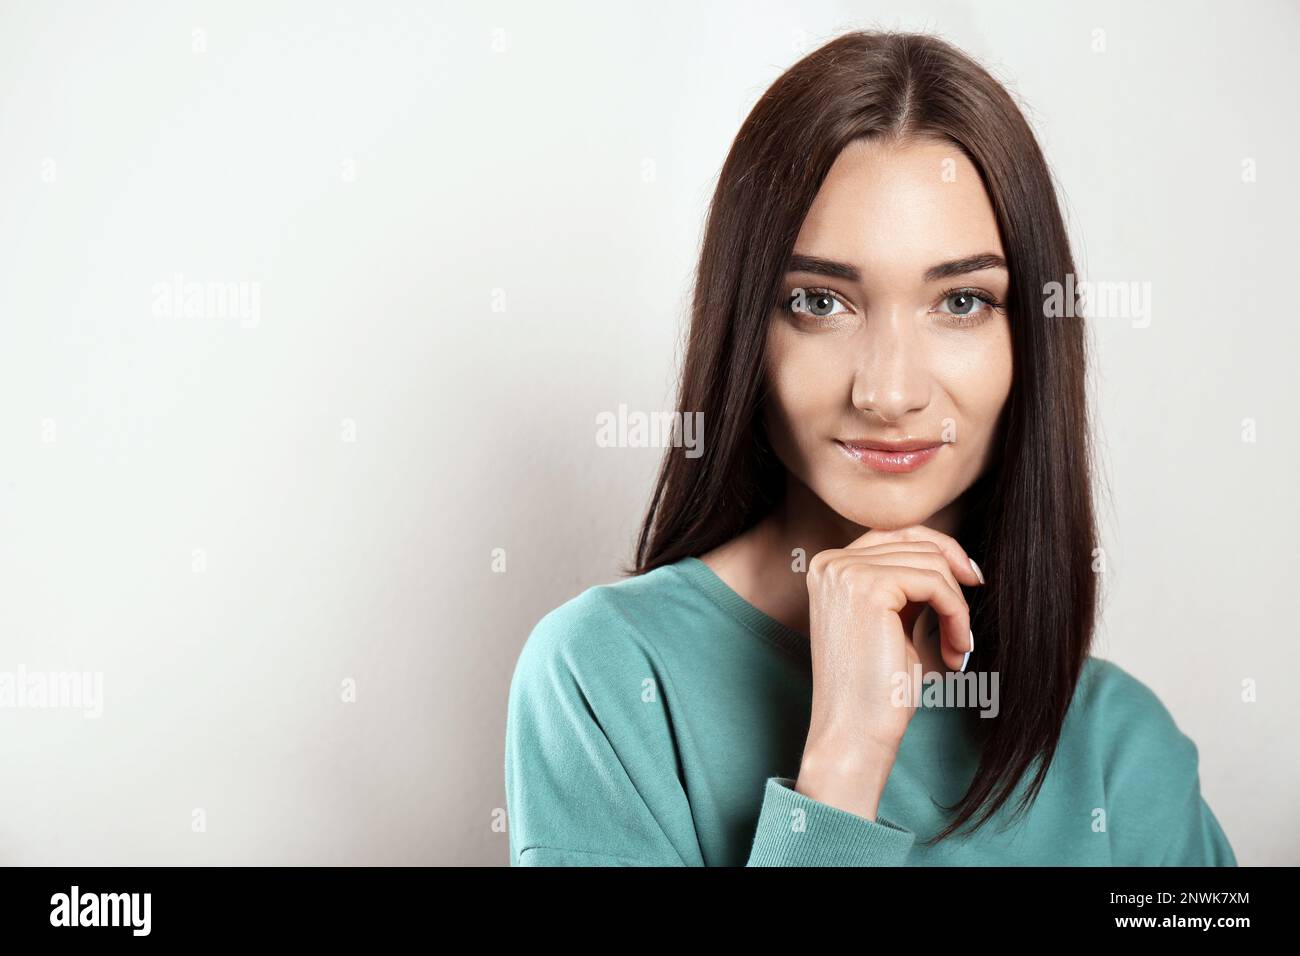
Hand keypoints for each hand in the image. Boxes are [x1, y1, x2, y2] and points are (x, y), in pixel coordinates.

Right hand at [795, 524, 982, 819]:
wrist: (855, 732)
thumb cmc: (876, 688)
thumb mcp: (892, 621)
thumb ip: (906, 583)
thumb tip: (952, 554)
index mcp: (829, 566)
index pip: (896, 533)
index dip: (941, 550)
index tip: (971, 580)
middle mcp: (830, 562)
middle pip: (917, 543)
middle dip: (954, 584)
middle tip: (963, 630)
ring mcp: (846, 571)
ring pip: (931, 563)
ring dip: (957, 606)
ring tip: (956, 647)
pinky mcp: (868, 587)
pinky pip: (935, 583)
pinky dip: (956, 614)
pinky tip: (955, 649)